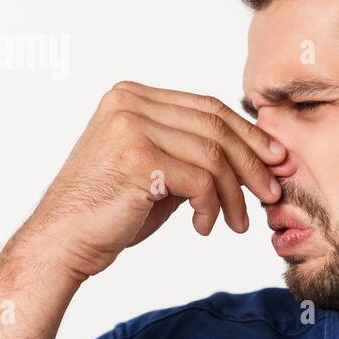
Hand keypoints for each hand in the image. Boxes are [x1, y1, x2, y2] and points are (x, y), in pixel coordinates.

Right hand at [18, 80, 286, 281]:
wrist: (62, 242)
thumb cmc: (109, 211)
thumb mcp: (158, 170)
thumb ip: (193, 152)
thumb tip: (257, 154)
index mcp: (133, 96)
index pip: (208, 107)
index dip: (249, 134)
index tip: (276, 159)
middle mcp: (130, 102)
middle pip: (216, 127)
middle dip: (253, 162)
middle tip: (271, 193)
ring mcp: (131, 126)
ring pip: (213, 155)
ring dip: (234, 194)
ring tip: (237, 223)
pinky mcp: (138, 158)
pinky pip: (201, 180)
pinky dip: (212, 207)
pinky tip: (204, 227)